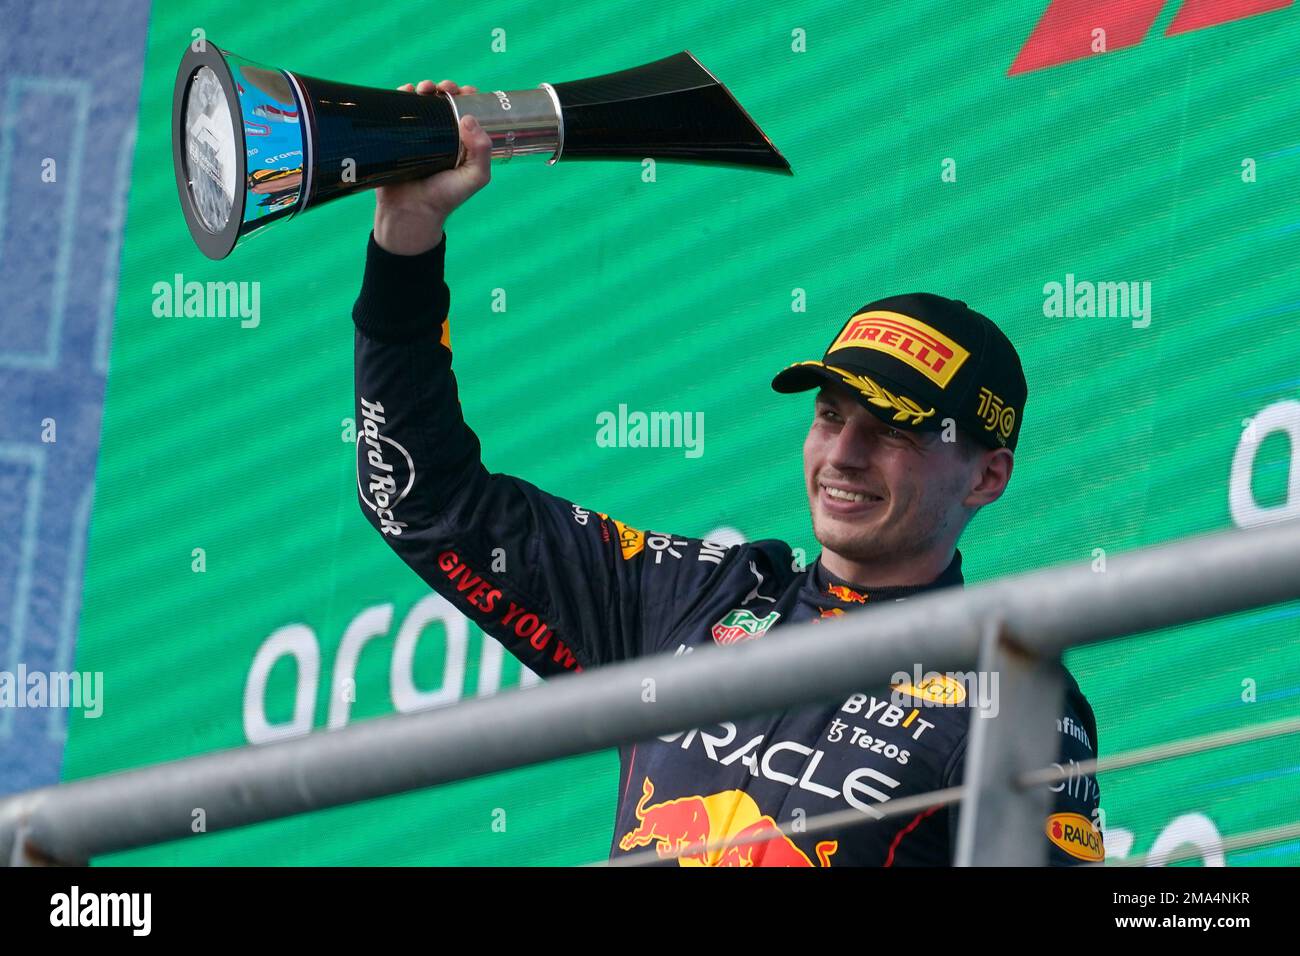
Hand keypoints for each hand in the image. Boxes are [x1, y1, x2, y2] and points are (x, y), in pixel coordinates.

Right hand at [373, 79, 492, 254]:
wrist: (411, 210)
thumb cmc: (445, 197)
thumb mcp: (475, 177)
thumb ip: (482, 151)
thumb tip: (469, 118)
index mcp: (463, 141)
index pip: (468, 110)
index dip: (468, 96)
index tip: (465, 92)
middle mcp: (443, 135)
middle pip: (445, 101)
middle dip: (446, 88)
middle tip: (443, 89)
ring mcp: (420, 134)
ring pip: (423, 102)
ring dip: (425, 88)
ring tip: (424, 89)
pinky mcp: (398, 136)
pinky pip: (400, 110)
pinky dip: (402, 95)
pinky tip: (405, 90)